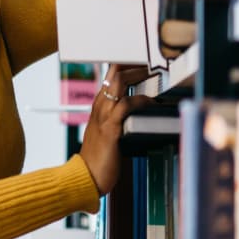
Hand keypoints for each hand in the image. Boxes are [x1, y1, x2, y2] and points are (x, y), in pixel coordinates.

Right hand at [78, 65, 155, 194]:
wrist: (85, 178)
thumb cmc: (99, 159)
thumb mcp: (107, 133)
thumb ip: (118, 121)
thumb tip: (139, 113)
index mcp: (98, 106)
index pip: (109, 75)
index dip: (125, 64)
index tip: (142, 59)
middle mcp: (99, 107)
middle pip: (113, 72)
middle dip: (133, 63)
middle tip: (151, 61)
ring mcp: (104, 116)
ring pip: (118, 83)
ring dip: (138, 75)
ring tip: (153, 74)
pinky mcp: (111, 129)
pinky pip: (126, 105)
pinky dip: (141, 100)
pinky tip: (152, 102)